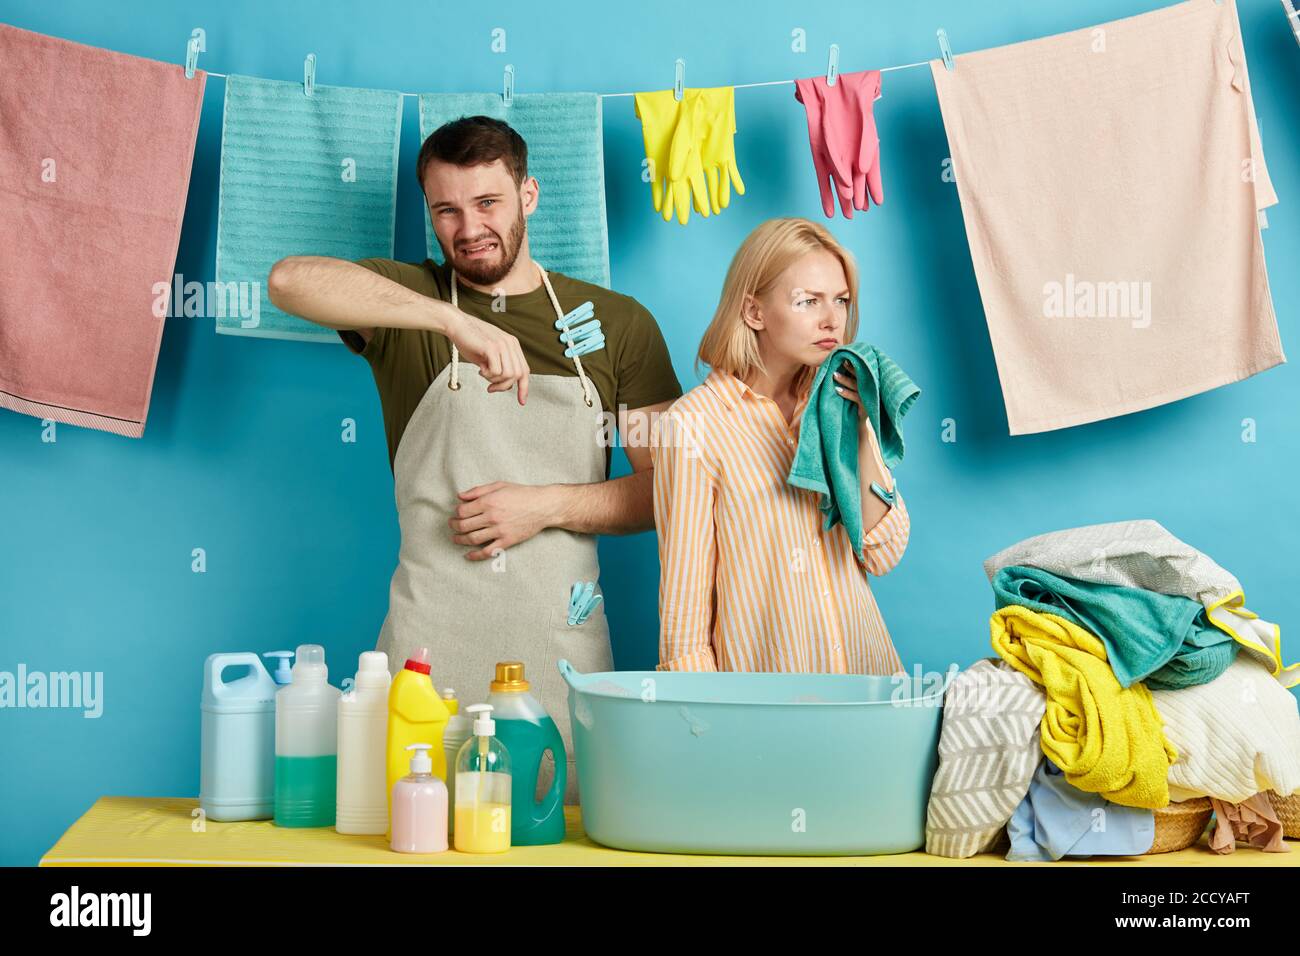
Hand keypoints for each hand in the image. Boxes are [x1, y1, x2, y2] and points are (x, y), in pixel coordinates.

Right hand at [442, 310, 530, 404]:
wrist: (457, 325)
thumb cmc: (470, 341)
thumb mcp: (489, 357)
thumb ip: (500, 368)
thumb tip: (506, 385)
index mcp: (512, 345)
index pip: (524, 370)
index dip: (524, 387)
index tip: (521, 401)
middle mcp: (510, 344)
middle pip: (518, 375)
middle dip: (504, 386)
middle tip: (491, 388)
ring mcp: (502, 344)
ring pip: (508, 375)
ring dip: (494, 380)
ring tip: (483, 374)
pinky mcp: (492, 347)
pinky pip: (496, 371)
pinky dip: (487, 375)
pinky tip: (480, 368)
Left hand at [449, 481, 555, 559]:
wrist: (543, 506)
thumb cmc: (522, 494)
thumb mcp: (499, 486)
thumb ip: (478, 491)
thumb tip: (460, 496)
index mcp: (489, 501)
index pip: (463, 510)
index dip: (457, 512)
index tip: (457, 513)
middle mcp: (492, 517)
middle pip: (464, 525)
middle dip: (454, 526)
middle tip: (452, 525)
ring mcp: (499, 530)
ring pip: (472, 539)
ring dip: (460, 540)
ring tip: (456, 538)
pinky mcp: (507, 541)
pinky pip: (487, 552)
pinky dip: (475, 555)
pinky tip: (468, 555)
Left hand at [834, 364, 891, 485]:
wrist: (858, 438)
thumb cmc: (850, 419)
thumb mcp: (848, 403)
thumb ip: (845, 392)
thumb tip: (829, 379)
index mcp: (867, 390)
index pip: (861, 374)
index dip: (854, 365)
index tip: (845, 356)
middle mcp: (870, 393)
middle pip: (861, 377)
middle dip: (852, 368)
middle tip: (843, 359)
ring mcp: (869, 400)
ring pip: (858, 387)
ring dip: (846, 380)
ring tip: (835, 374)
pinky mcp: (866, 409)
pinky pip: (856, 399)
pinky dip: (847, 393)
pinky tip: (837, 390)